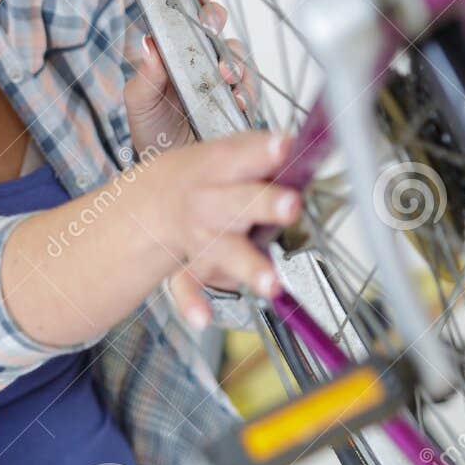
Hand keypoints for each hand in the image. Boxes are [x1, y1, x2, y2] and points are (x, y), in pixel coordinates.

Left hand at [123, 0, 257, 160]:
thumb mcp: (139, 104)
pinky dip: (246, 91)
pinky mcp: (240, 100)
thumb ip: (144, 77)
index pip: (184, 13)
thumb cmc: (152, 131)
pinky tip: (236, 100)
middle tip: (210, 27)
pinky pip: (250, 87)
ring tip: (224, 75)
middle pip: (215, 24)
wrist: (173, 172)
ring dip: (232, 60)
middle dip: (215, 19)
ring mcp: (222, 78)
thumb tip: (148, 44)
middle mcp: (199, 59)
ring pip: (236, 54)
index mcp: (172, 51)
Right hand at [144, 130, 300, 329]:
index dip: (263, 151)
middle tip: (292, 205)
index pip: (242, 155)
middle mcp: (208, 201)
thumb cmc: (206, 176)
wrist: (156, 200)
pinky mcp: (192, 266)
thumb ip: (262, 152)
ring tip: (272, 283)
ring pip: (225, 251)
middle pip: (238, 202)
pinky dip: (192, 303)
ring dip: (249, 267)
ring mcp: (200, 236)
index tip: (284, 145)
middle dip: (264, 204)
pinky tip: (203, 319)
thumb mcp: (227, 153)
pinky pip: (186, 287)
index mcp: (218, 167)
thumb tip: (307, 145)